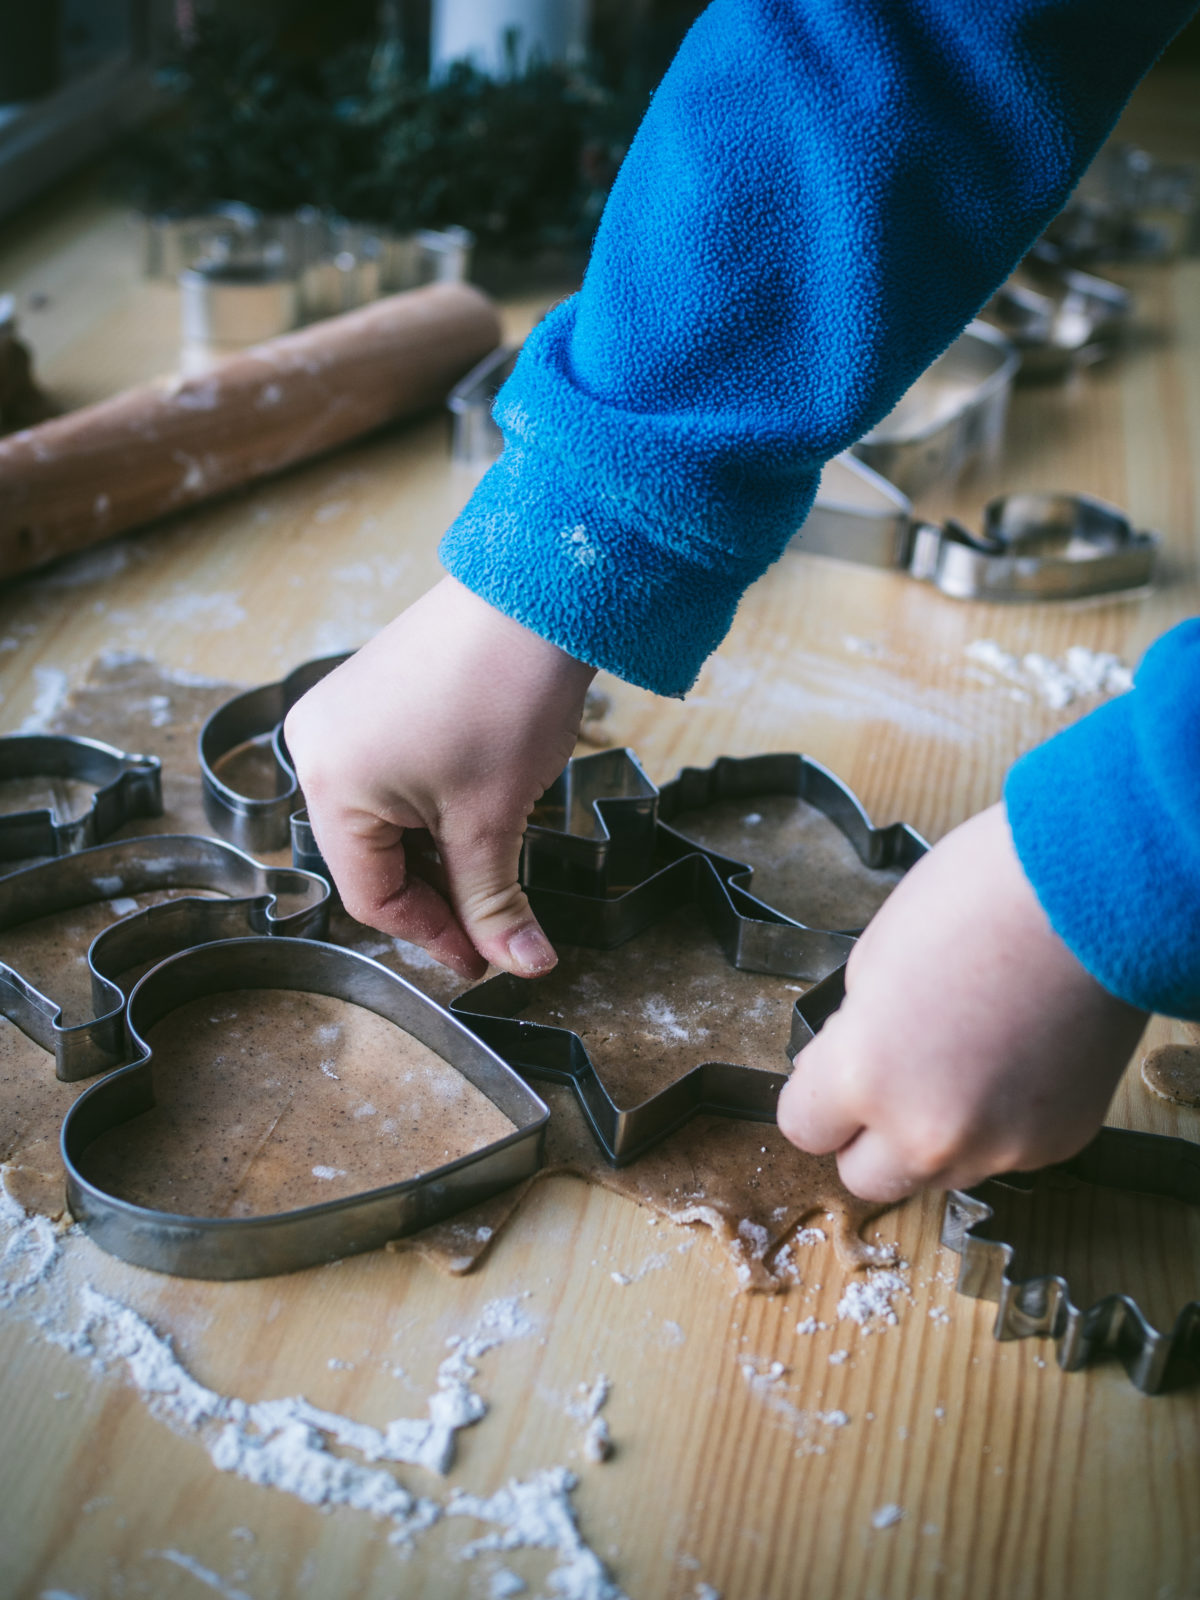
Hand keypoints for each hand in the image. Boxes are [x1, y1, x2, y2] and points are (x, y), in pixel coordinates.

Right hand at [283, 577, 595, 980]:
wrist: (535, 595)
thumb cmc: (504, 695)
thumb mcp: (494, 818)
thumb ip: (495, 903)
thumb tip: (520, 966)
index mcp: (330, 783)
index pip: (373, 896)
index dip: (434, 936)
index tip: (485, 959)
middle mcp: (317, 747)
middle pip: (374, 860)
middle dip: (438, 895)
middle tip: (494, 927)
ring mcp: (341, 716)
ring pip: (386, 822)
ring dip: (439, 854)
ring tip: (496, 869)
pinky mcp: (372, 695)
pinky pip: (392, 779)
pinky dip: (434, 811)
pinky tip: (479, 817)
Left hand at [777, 802, 1146, 1201]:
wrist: (1094, 895)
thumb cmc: (981, 902)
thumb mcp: (873, 956)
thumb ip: (856, 1030)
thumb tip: (852, 1063)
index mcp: (865, 1076)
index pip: (802, 1127)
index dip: (815, 1094)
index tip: (830, 1071)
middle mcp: (927, 1132)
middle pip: (865, 1176)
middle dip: (865, 1133)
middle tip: (888, 1075)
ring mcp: (999, 1146)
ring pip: (938, 1170)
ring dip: (932, 1132)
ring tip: (962, 1054)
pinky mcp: (1058, 1142)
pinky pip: (1003, 1151)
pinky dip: (998, 1119)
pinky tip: (1014, 1055)